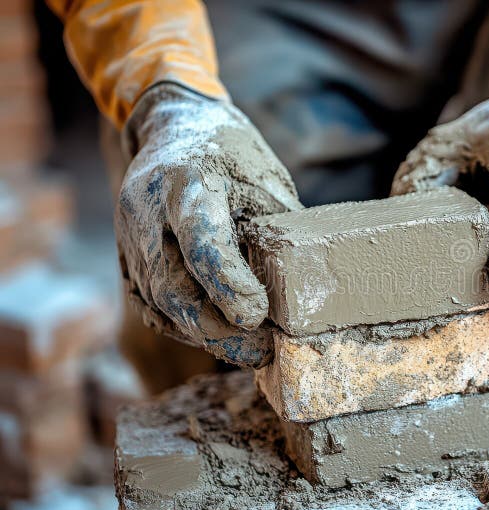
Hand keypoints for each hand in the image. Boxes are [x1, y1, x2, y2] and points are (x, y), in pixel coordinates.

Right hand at [116, 83, 301, 364]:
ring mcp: (130, 237)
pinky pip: (151, 304)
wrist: (172, 127)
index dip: (227, 282)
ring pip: (160, 303)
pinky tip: (217, 337)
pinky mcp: (127, 257)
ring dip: (203, 335)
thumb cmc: (228, 151)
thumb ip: (279, 226)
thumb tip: (310, 280)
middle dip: (217, 327)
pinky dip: (184, 327)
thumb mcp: (264, 176)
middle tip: (261, 350)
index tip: (257, 315)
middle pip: (173, 285)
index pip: (201, 239)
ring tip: (249, 352)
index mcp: (187, 181)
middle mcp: (148, 212)